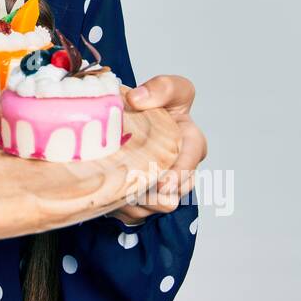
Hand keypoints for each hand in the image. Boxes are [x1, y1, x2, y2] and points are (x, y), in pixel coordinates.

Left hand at [111, 75, 206, 225]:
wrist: (134, 117)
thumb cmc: (158, 103)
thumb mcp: (168, 87)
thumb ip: (162, 87)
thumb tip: (138, 100)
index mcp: (192, 143)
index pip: (193, 160)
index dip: (179, 174)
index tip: (162, 181)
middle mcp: (182, 171)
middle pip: (174, 193)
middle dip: (154, 194)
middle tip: (131, 188)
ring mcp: (163, 188)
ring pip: (152, 207)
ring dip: (134, 200)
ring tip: (115, 187)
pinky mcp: (144, 200)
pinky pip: (135, 213)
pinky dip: (120, 205)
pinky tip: (107, 191)